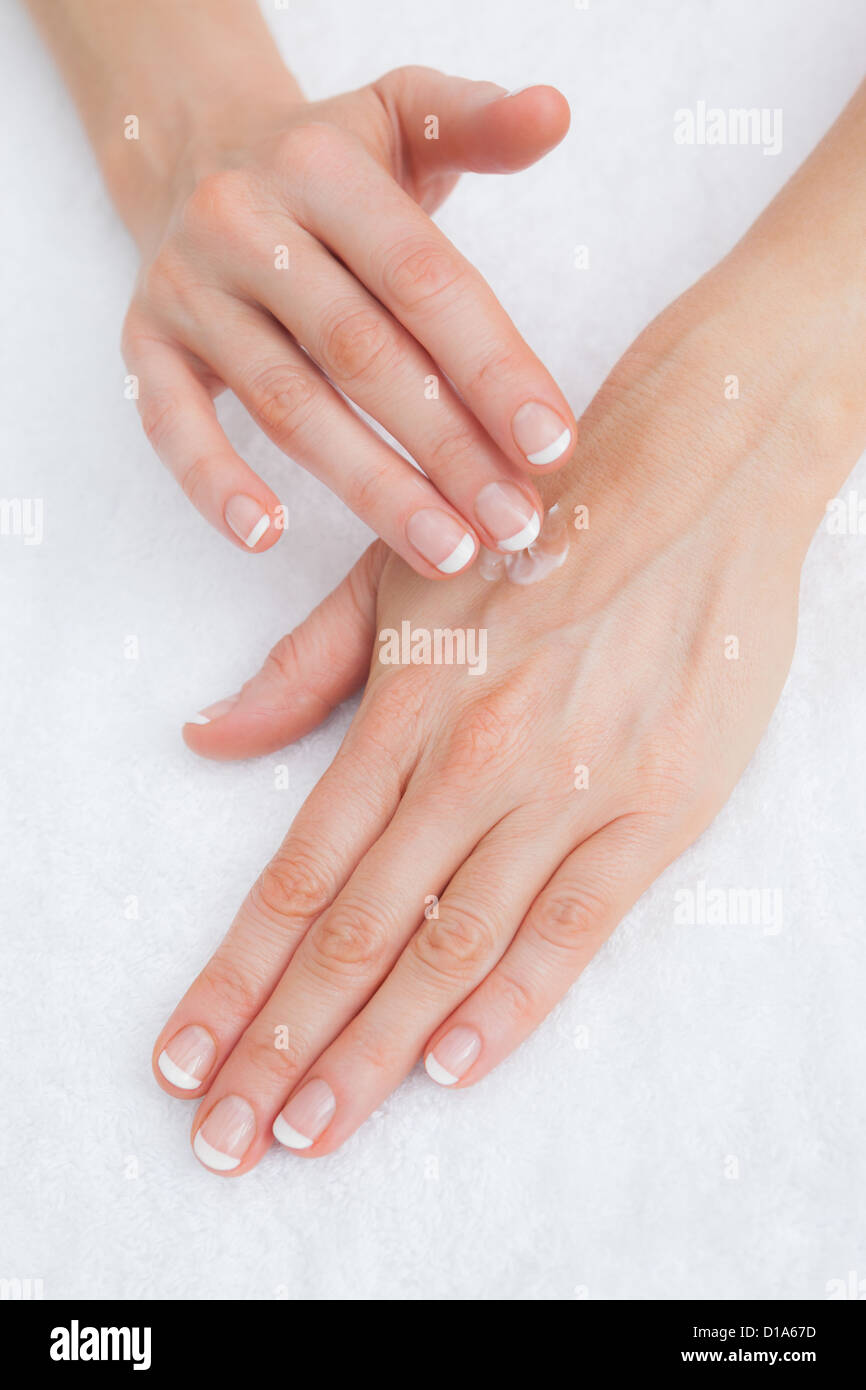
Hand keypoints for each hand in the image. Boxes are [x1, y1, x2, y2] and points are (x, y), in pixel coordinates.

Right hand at [121, 68, 574, 571]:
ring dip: (371, 489)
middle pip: (363, 356)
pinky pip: (171, 425)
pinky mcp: (146, 344)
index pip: (424, 280)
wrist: (193, 150)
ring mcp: (189, 289)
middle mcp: (246, 224)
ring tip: (445, 550)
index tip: (553, 445)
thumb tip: (556, 113)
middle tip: (514, 524)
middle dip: (449, 450)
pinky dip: (214, 482)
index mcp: (323, 168)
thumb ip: (479, 123)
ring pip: (288, 405)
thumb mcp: (402, 117)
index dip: (492, 367)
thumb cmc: (326, 165)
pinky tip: (266, 535)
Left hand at [152, 271, 826, 1170]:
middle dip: (279, 1047)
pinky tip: (450, 1067)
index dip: (231, 978)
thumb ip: (300, 670)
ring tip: (308, 1130)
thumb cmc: (538, 521)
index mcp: (402, 706)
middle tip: (225, 1135)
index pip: (294, 876)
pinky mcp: (654, 811)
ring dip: (371, 1052)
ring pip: (447, 949)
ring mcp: (564, 791)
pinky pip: (571, 928)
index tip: (184, 1052)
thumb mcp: (397, 575)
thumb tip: (208, 738)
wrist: (697, 477)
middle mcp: (469, 762)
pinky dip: (509, 1006)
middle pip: (353, 936)